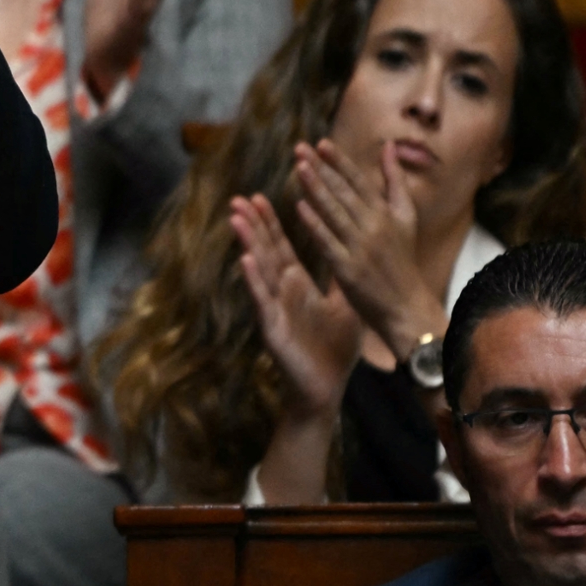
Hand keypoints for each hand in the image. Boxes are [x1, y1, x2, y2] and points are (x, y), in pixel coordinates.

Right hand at [231, 194, 360, 418]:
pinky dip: (253, 280)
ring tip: (237, 219)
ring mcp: (274, 308)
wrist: (325, 388)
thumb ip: (339, 278)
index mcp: (297, 285)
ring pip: (259, 271)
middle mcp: (281, 292)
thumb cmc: (333, 349)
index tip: (258, 197)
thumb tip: (348, 248)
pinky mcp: (272, 327)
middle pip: (265, 252)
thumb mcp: (344, 306)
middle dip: (252, 226)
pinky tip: (245, 260)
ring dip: (248, 244)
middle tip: (238, 198)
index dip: (270, 223)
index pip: (280, 247)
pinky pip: (262, 300)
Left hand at [294, 140, 446, 360]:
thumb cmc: (403, 259)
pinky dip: (315, 223)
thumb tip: (389, 145)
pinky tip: (299, 207)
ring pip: (335, 213)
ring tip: (298, 168)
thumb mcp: (405, 217)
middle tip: (300, 148)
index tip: (321, 142)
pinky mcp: (349, 269)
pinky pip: (329, 242)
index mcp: (387, 214)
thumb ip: (395, 181)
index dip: (340, 161)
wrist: (407, 306)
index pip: (359, 182)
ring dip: (316, 189)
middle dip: (322, 168)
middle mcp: (375, 227)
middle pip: (344, 193)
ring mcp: (361, 248)